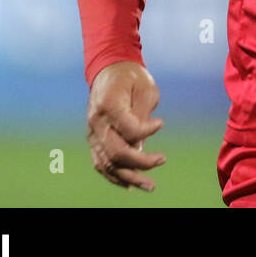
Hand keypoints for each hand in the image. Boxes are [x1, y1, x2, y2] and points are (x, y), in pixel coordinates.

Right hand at [86, 61, 166, 190]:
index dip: (148, 131)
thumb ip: (142, 116)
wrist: (110, 69)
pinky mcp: (94, 139)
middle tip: (162, 160)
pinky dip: (114, 176)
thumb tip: (141, 145)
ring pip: (107, 163)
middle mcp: (97, 122)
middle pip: (116, 152)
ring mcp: (93, 132)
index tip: (161, 123)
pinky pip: (101, 163)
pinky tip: (130, 185)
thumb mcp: (145, 89)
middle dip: (141, 163)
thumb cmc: (132, 77)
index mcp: (110, 104)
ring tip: (149, 186)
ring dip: (128, 177)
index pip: (129, 129)